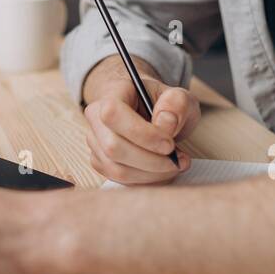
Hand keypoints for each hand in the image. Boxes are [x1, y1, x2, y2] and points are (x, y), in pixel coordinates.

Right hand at [82, 56, 198, 184]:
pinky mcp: (101, 162)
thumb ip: (176, 104)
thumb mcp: (179, 96)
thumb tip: (165, 124)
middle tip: (178, 159)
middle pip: (113, 147)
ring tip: (175, 164)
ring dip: (152, 173)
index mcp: (112, 93)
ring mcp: (96, 142)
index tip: (169, 144)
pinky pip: (121, 180)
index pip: (113, 114)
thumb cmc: (164, 104)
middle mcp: (96, 118)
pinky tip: (163, 170)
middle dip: (151, 160)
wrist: (153, 114)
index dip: (142, 133)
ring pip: (117, 169)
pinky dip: (146, 180)